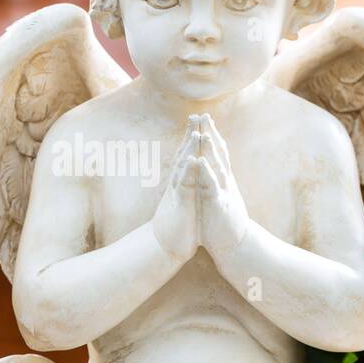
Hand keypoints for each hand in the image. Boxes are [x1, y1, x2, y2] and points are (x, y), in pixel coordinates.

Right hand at [152, 119, 200, 262]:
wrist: (164, 247)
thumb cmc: (176, 226)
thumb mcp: (182, 202)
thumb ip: (185, 188)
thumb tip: (186, 176)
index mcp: (182, 183)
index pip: (187, 157)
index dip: (192, 139)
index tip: (199, 122)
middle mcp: (178, 184)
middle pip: (183, 155)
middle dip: (190, 135)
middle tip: (195, 115)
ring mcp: (177, 193)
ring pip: (183, 167)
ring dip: (188, 150)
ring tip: (196, 132)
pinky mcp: (179, 205)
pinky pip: (183, 186)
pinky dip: (187, 171)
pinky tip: (192, 159)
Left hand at [193, 113, 250, 262]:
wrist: (235, 246)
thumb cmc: (223, 222)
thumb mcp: (218, 196)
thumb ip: (214, 182)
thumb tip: (210, 168)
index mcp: (220, 179)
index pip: (216, 153)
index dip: (210, 135)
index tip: (203, 118)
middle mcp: (224, 182)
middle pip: (218, 153)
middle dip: (210, 134)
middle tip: (203, 115)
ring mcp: (223, 192)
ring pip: (216, 166)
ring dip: (210, 149)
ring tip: (203, 132)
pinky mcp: (219, 204)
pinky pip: (211, 187)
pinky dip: (206, 173)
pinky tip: (200, 161)